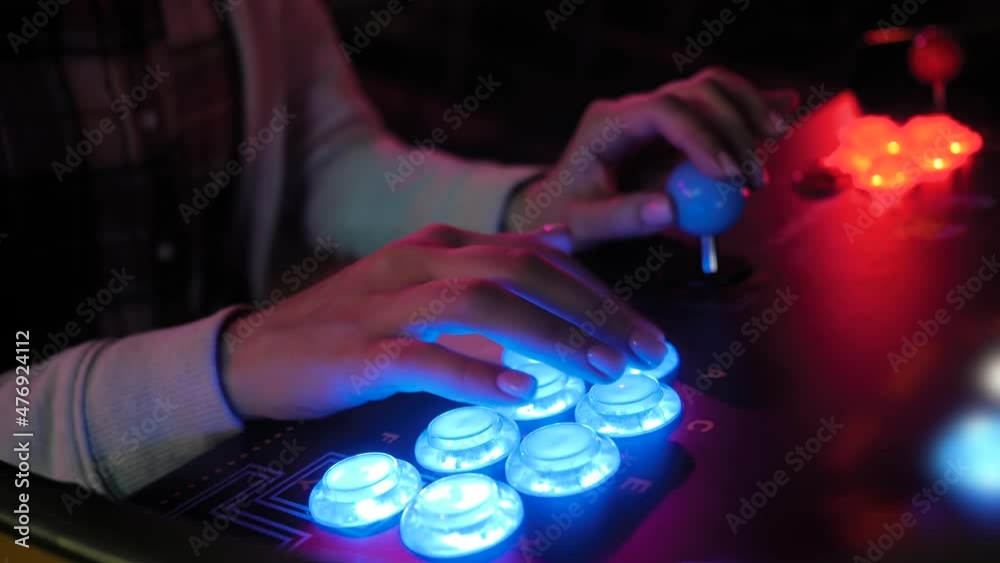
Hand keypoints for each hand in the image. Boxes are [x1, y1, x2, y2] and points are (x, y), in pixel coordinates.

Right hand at [218, 224, 668, 420]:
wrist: (256, 352)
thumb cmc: (349, 325)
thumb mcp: (421, 281)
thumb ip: (487, 263)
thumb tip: (558, 242)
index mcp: (439, 245)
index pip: (536, 256)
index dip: (597, 291)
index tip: (644, 332)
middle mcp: (419, 261)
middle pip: (523, 271)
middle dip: (594, 312)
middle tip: (647, 354)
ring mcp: (388, 303)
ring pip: (483, 303)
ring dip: (552, 336)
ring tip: (603, 370)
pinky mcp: (360, 350)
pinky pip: (425, 357)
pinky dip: (476, 371)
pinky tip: (519, 389)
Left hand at [504, 67, 796, 246]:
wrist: (558, 205)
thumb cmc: (566, 216)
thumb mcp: (583, 225)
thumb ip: (621, 218)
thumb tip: (669, 210)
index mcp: (608, 124)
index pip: (663, 110)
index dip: (701, 136)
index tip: (727, 176)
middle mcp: (634, 108)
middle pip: (696, 91)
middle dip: (734, 129)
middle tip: (754, 178)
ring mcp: (656, 109)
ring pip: (712, 87)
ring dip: (749, 112)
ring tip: (774, 147)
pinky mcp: (675, 122)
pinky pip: (718, 104)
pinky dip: (750, 108)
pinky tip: (783, 116)